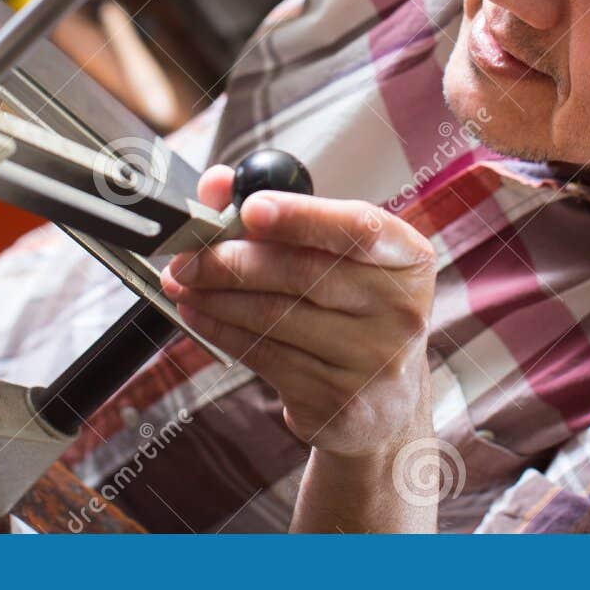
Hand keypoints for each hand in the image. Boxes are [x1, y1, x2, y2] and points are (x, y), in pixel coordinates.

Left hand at [161, 166, 436, 457]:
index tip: (249, 208)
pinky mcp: (338, 400)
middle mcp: (401, 310)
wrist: (385, 405)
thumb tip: (217, 184)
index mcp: (408, 259)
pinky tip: (197, 312)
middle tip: (187, 253)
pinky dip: (221, 329)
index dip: (301, 217)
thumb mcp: (338, 258)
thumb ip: (281, 213)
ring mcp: (372, 361)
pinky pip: (264, 355)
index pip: (359, 228)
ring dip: (216, 295)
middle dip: (232, 259)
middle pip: (304, 273)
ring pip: (275, 316)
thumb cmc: (354, 312)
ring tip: (181, 280)